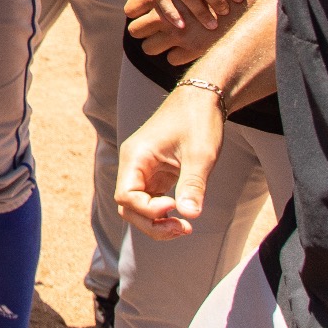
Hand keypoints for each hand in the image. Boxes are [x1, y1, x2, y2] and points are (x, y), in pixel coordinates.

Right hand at [116, 84, 224, 238]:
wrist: (201, 98)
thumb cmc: (198, 120)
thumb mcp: (200, 155)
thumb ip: (192, 185)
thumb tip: (190, 215)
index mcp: (136, 156)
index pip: (126, 196)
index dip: (148, 209)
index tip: (175, 207)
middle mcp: (133, 164)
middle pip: (128, 206)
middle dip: (152, 224)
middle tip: (183, 229)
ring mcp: (143, 170)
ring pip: (138, 207)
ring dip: (157, 223)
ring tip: (184, 228)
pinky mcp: (155, 173)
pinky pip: (150, 201)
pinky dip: (163, 214)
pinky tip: (183, 218)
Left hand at [126, 0, 219, 65]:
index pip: (132, 8)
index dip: (135, 13)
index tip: (141, 14)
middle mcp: (166, 15)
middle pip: (135, 30)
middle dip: (143, 31)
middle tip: (153, 29)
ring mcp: (178, 34)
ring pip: (149, 48)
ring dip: (156, 45)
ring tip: (169, 40)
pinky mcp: (193, 50)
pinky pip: (171, 60)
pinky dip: (177, 55)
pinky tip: (188, 47)